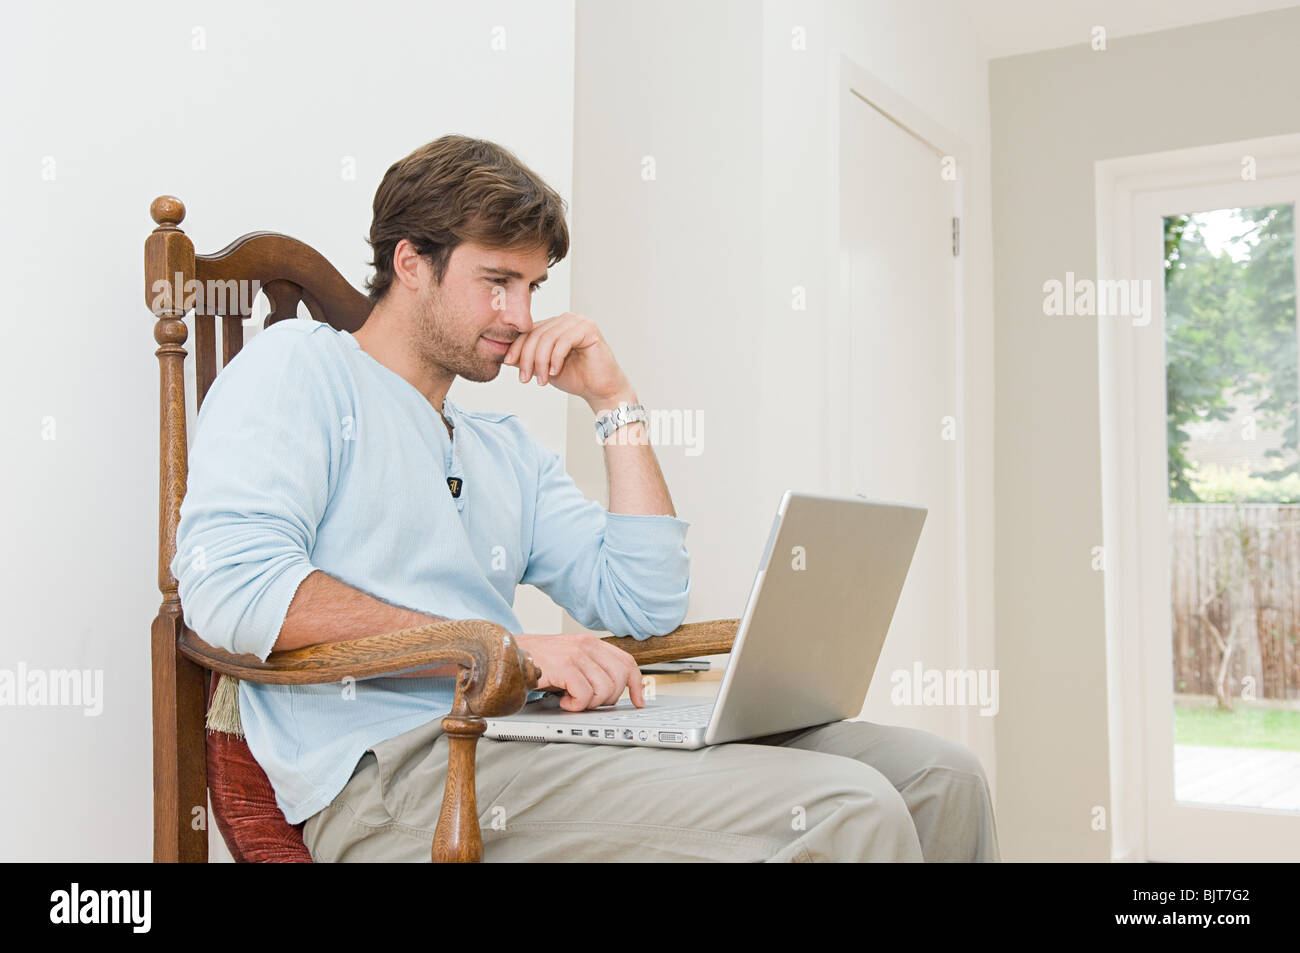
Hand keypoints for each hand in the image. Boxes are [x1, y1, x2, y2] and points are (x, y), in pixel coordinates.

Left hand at [503, 313, 629, 404]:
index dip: (516, 347)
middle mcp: (566, 319)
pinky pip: (563, 341)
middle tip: (525, 379)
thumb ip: (527, 359)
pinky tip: (554, 372)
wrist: (600, 389)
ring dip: (540, 362)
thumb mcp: (543, 368)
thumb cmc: (576, 377)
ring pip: (548, 338)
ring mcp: (578, 322)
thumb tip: (504, 356)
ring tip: (541, 380)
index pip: (528, 331)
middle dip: (527, 358)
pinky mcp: (589, 329)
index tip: (508, 364)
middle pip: (536, 334)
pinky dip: (555, 359)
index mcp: (554, 325)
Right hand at [515, 632, 645, 711]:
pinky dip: (576, 705)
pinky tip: (563, 702)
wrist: (503, 655)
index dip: (636, 684)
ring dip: (589, 704)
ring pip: (604, 690)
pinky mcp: (563, 666)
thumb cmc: (535, 663)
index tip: (639, 701)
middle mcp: (586, 645)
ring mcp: (575, 654)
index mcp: (590, 643)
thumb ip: (589, 670)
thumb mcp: (568, 662)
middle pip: (619, 678)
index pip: (626, 661)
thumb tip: (613, 692)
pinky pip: (585, 695)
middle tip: (588, 703)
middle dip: (609, 699)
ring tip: (572, 701)